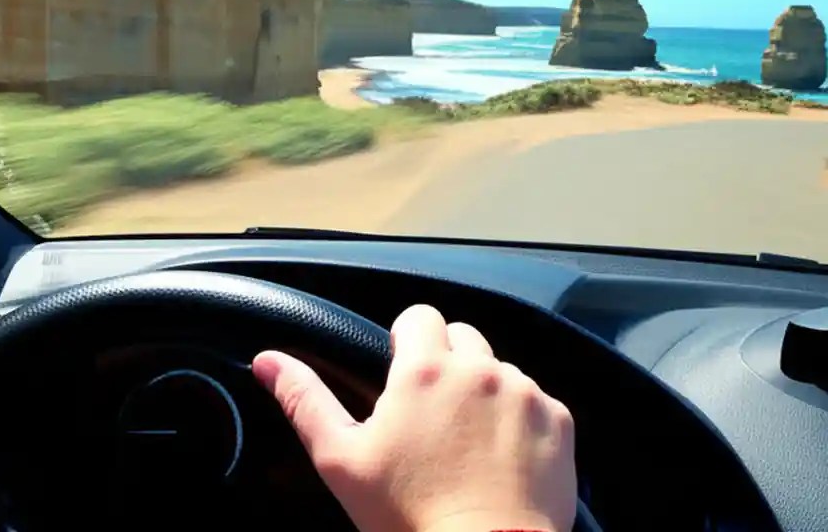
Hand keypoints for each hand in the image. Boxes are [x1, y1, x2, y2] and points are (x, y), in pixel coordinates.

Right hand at [253, 304, 575, 531]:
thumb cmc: (411, 518)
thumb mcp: (341, 460)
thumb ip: (304, 399)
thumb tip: (268, 360)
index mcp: (424, 370)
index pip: (418, 316)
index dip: (405, 343)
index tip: (400, 379)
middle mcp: (479, 370)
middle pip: (462, 337)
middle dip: (445, 364)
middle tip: (429, 417)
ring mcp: (525, 394)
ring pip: (500, 369)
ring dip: (483, 392)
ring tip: (466, 445)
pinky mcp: (558, 423)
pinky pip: (537, 402)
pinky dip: (519, 421)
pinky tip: (499, 460)